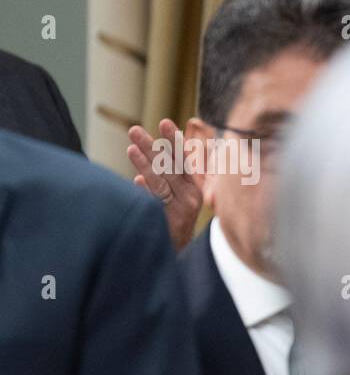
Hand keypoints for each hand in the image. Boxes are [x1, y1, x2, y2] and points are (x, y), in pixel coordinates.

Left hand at [127, 118, 203, 249]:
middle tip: (135, 130)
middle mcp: (191, 196)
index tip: (164, 122)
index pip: (183, 158)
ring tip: (131, 148)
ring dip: (145, 164)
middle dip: (153, 147)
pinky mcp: (171, 222)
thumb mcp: (178, 193)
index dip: (174, 140)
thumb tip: (161, 151)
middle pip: (170, 167)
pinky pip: (155, 202)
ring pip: (161, 183)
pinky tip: (135, 180)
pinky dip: (145, 190)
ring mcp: (181, 209)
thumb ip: (169, 174)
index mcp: (194, 185)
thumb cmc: (175, 218)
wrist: (177, 251)